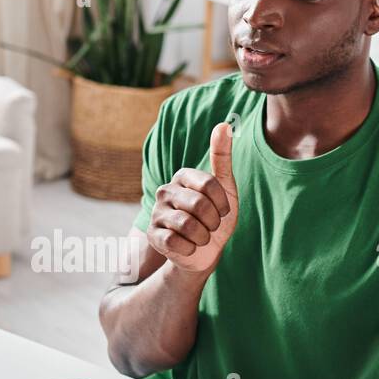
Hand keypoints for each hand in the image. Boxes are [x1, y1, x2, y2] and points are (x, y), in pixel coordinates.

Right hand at [147, 122, 237, 272]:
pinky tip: (189, 247)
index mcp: (183, 176)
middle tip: (212, 227)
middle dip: (213, 221)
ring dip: (203, 237)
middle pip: (198, 204)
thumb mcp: (225, 188)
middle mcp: (165, 190)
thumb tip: (223, 124)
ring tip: (202, 237)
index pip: (208, 183)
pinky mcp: (152, 235)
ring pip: (187, 225)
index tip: (223, 211)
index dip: (222, 203)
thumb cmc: (216, 218)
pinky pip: (174, 242)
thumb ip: (222, 157)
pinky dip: (190, 248)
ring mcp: (156, 212)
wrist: (205, 253)